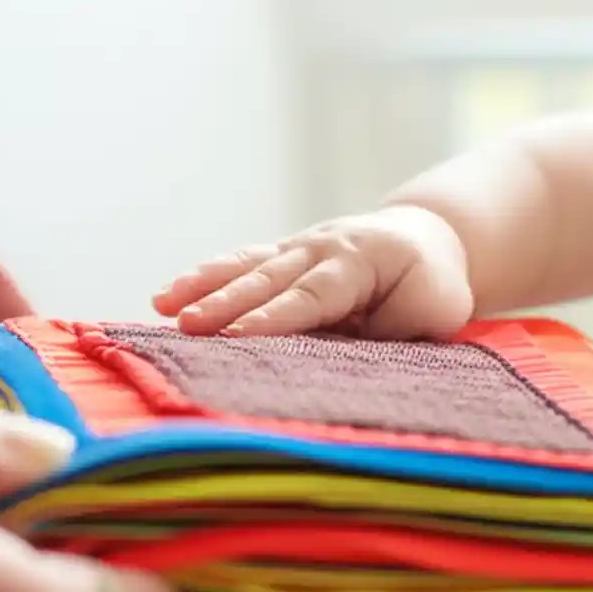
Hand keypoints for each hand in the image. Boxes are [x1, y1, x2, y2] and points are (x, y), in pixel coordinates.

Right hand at [153, 205, 473, 339]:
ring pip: (244, 265)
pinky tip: (167, 296)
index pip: (310, 296)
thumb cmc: (432, 287)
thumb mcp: (431, 311)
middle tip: (188, 325)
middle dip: (225, 303)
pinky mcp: (279, 255)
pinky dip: (204, 277)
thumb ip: (386, 331)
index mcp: (359, 262)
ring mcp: (296, 247)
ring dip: (202, 285)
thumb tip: (339, 354)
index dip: (273, 317)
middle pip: (267, 278)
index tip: (237, 335)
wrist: (426, 236)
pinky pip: (239, 264)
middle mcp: (320, 248)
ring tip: (161, 304)